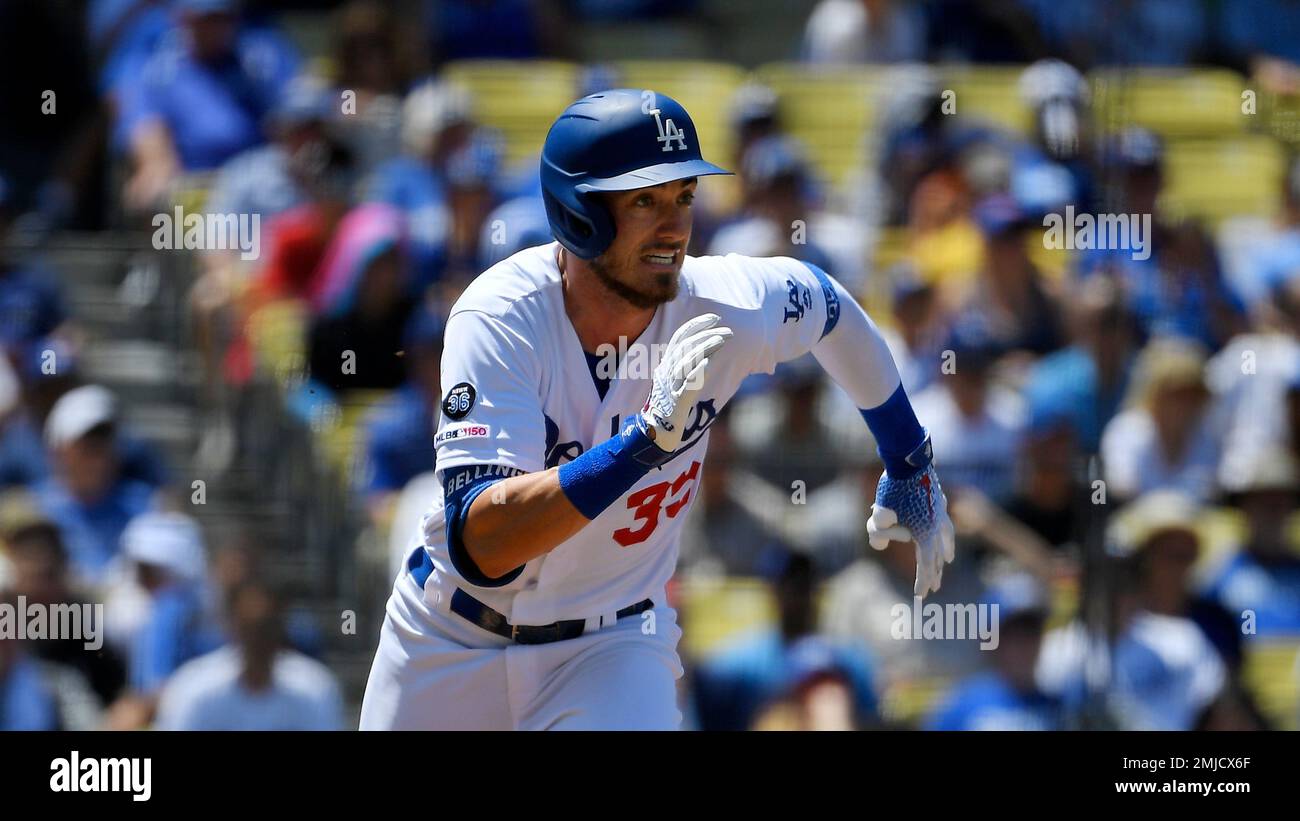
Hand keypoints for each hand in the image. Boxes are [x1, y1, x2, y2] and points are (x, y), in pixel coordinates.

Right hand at [638, 313, 732, 452]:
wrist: (656, 431)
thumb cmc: (670, 405)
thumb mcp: (676, 380)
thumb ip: (689, 364)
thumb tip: (710, 350)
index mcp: (665, 364)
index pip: (679, 337)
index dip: (697, 324)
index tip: (715, 318)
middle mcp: (666, 372)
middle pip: (685, 345)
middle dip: (706, 333)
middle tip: (728, 330)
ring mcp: (670, 386)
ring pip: (686, 361)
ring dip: (705, 347)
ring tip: (722, 339)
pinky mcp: (676, 402)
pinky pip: (686, 385)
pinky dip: (696, 373)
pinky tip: (708, 363)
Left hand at [867, 448, 955, 596]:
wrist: (910, 459)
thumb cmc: (893, 486)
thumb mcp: (880, 510)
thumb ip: (877, 529)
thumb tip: (877, 546)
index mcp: (925, 532)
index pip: (925, 564)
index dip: (922, 581)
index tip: (920, 596)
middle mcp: (936, 526)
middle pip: (936, 556)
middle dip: (933, 573)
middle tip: (932, 589)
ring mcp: (940, 513)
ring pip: (945, 539)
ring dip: (944, 553)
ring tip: (946, 562)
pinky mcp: (938, 502)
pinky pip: (944, 522)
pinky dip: (946, 532)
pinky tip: (945, 531)